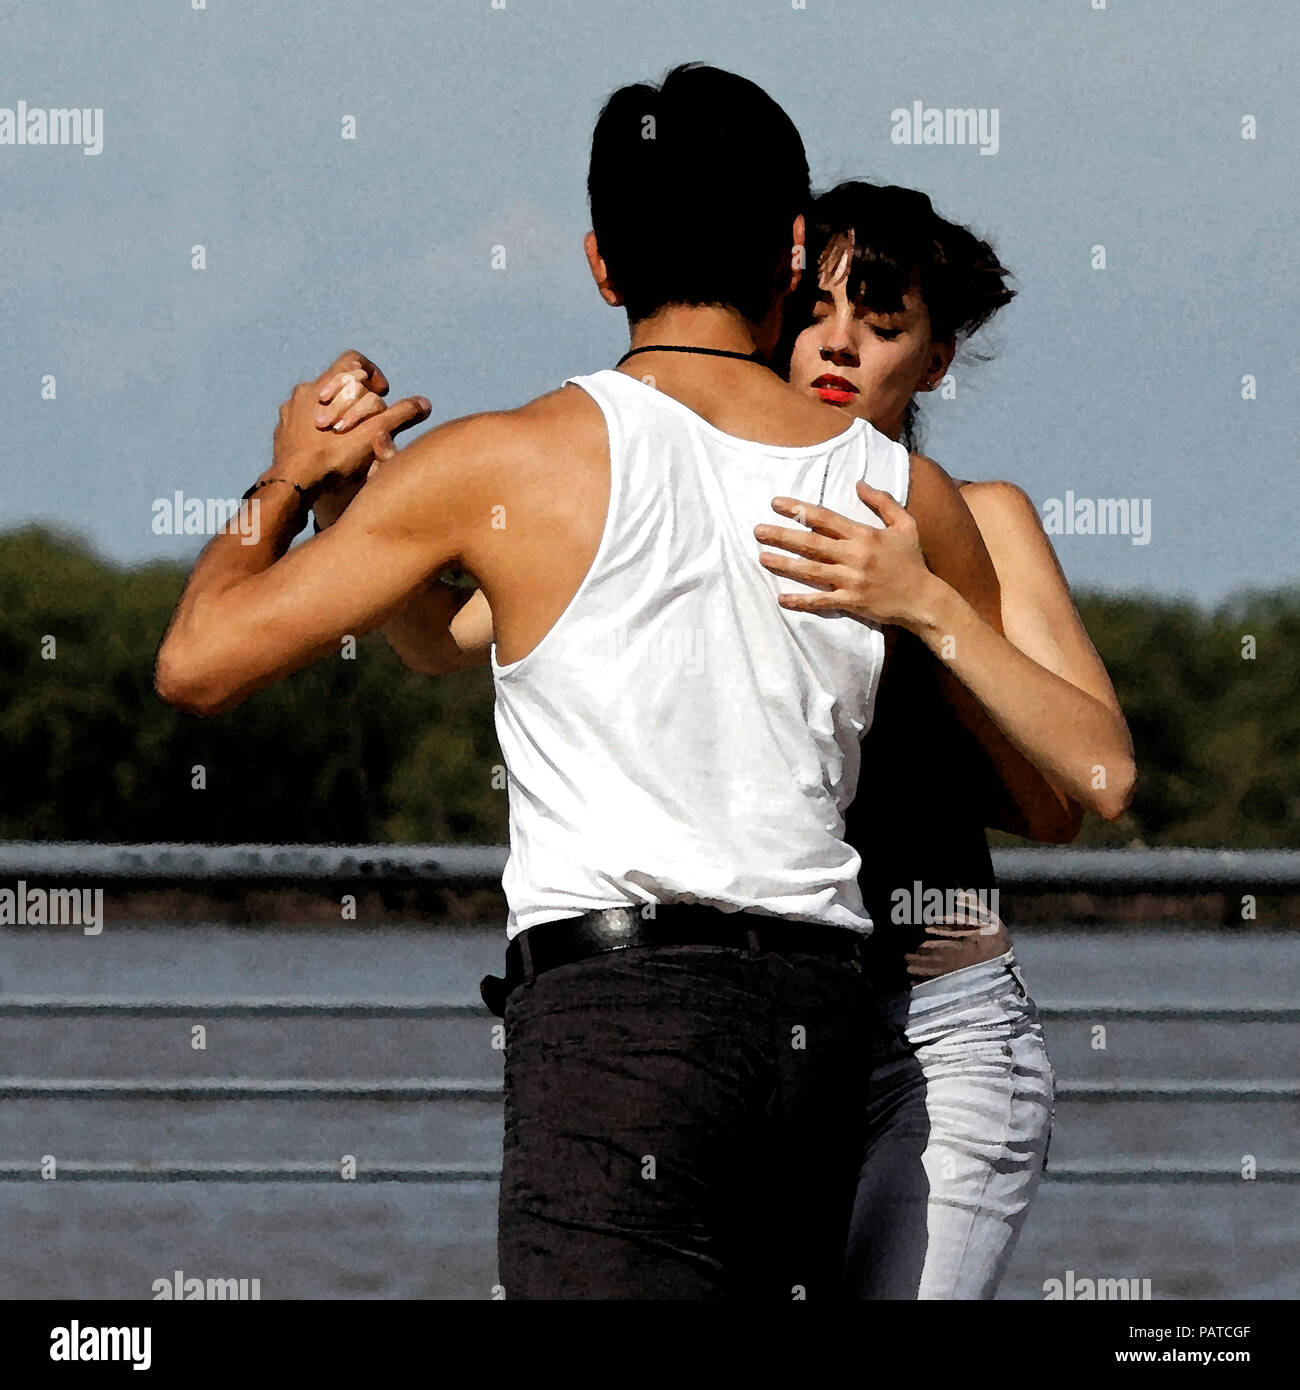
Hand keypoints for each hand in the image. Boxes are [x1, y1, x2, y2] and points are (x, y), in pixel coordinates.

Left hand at [269, 348, 429, 501]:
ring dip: (337, 413)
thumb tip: (424, 403)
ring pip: (320, 402)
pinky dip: (320, 429)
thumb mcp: (372, 434)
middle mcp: (303, 391)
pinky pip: (303, 421)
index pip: (353, 361)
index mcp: (324, 385)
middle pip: (337, 382)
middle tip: (365, 421)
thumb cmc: (333, 459)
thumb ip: (399, 416)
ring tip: (347, 437)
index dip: (373, 374)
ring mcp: (289, 411)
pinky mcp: (282, 430)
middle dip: (355, 398)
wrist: (293, 484)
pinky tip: (327, 449)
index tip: (381, 395)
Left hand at [754, 480, 943, 629]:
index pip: (825, 518)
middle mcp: (855, 556)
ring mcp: (852, 581)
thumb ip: (883, 502)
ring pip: (811, 571)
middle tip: (757, 531)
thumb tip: (859, 483)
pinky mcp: (851, 602)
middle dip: (782, 536)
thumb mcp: (906, 524)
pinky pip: (822, 601)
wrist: (923, 599)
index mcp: (865, 535)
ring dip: (785, 564)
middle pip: (811, 543)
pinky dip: (801, 601)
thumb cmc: (912, 561)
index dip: (799, 509)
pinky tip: (782, 599)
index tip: (776, 503)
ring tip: (762, 558)